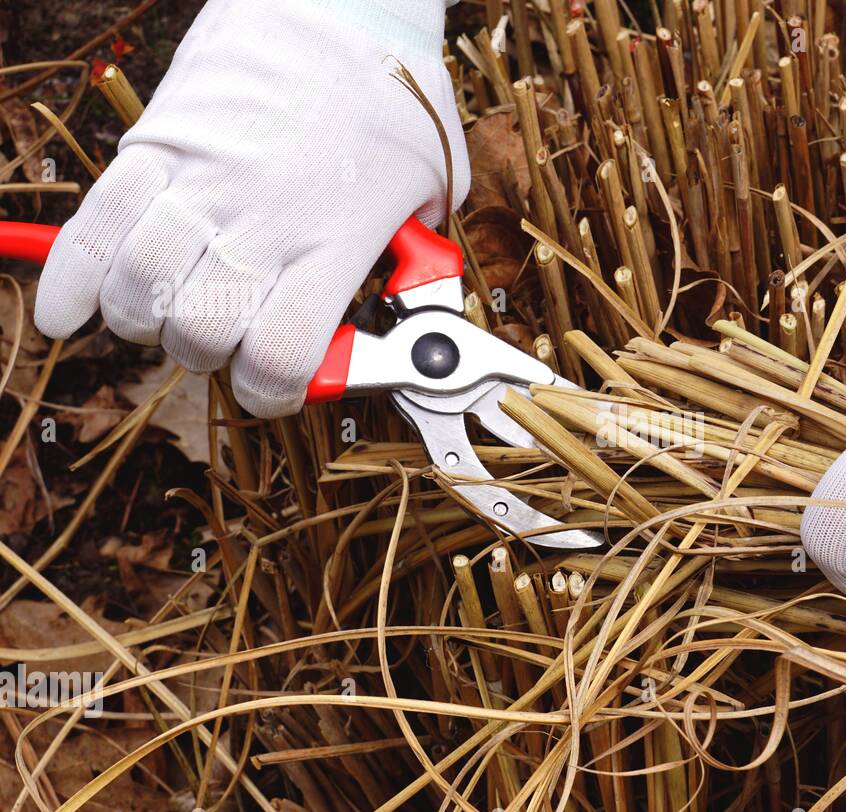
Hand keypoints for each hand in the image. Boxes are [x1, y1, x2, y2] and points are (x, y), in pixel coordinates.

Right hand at [34, 0, 468, 416]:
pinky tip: (64, 314)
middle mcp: (261, 221)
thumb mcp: (433, 189)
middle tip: (222, 338)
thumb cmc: (395, 93)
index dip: (270, 392)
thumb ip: (411, 258)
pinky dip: (68, 280)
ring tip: (165, 312)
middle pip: (200, 333)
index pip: (278, 356)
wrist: (338, 1)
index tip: (274, 386)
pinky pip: (93, 227)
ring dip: (143, 321)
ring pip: (138, 290)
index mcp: (332, 241)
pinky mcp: (157, 144)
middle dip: (206, 356)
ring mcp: (201, 182)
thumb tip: (395, 304)